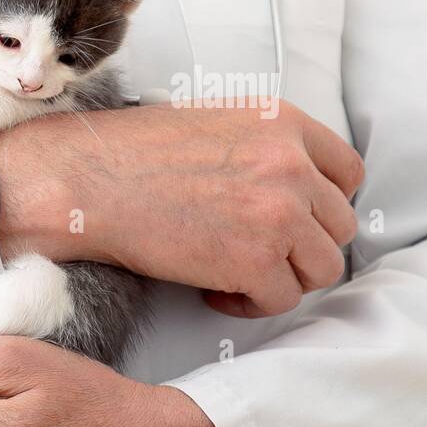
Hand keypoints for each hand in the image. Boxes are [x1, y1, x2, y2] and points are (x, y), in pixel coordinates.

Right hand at [0, 100, 363, 317]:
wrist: (79, 183)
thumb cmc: (123, 155)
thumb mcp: (206, 123)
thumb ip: (255, 147)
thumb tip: (273, 183)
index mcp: (281, 123)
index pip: (346, 173)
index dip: (323, 204)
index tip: (297, 221)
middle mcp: (291, 165)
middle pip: (338, 225)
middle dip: (301, 246)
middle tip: (259, 255)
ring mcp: (279, 213)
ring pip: (321, 267)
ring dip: (282, 278)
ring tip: (236, 277)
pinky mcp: (255, 260)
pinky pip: (280, 299)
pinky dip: (249, 304)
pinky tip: (212, 291)